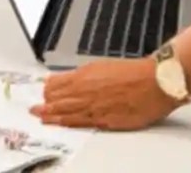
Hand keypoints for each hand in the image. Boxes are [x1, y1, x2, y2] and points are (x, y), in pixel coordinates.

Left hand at [30, 58, 178, 130]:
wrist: (155, 82)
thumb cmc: (133, 73)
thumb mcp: (102, 67)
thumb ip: (83, 75)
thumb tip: (69, 79)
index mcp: (84, 76)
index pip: (56, 84)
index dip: (48, 90)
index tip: (43, 93)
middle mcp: (85, 91)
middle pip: (57, 100)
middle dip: (45, 104)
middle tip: (35, 108)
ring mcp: (94, 107)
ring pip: (65, 112)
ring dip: (50, 115)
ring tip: (40, 116)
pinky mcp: (105, 120)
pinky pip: (81, 122)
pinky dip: (66, 122)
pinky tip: (59, 123)